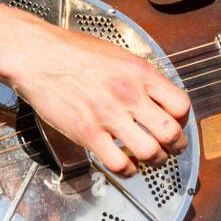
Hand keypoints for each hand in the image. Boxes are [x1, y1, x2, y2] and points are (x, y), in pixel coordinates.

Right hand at [7, 18, 190, 176]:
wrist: (37, 55)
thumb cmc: (72, 50)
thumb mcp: (117, 53)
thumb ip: (138, 75)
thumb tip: (156, 93)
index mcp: (140, 72)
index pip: (180, 105)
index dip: (183, 120)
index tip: (178, 124)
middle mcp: (129, 94)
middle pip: (171, 133)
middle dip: (177, 146)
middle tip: (173, 148)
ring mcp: (109, 115)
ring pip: (150, 152)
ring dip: (156, 161)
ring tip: (152, 159)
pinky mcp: (87, 133)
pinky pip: (119, 164)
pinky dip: (129, 170)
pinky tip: (126, 164)